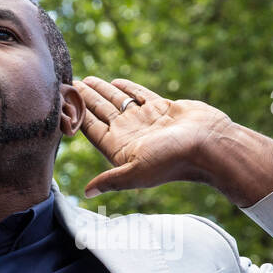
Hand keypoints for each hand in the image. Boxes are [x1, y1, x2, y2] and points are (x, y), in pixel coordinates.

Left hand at [73, 76, 232, 197]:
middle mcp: (132, 135)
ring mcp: (147, 120)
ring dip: (102, 91)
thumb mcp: (136, 172)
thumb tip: (86, 193)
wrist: (209, 144)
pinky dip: (127, 88)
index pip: (92, 130)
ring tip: (87, 80)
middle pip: (101, 113)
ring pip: (118, 101)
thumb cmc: (173, 161)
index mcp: (121, 149)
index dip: (76, 116)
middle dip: (85, 99)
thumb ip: (111, 179)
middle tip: (69, 84)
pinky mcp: (163, 108)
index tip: (62, 102)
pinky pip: (140, 94)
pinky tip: (116, 82)